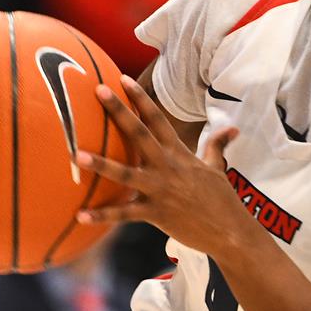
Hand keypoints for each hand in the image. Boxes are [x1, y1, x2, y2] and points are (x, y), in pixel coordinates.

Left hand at [75, 80, 253, 258]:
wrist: (230, 232)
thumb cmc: (222, 200)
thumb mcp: (218, 168)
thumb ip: (217, 145)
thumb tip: (232, 128)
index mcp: (179, 153)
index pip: (158, 119)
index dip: (140, 99)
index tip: (122, 79)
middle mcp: (167, 167)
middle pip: (139, 134)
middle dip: (119, 112)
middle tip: (98, 91)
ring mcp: (160, 190)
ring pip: (126, 174)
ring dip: (102, 165)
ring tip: (78, 155)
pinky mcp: (156, 214)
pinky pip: (125, 214)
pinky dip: (103, 216)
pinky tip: (80, 216)